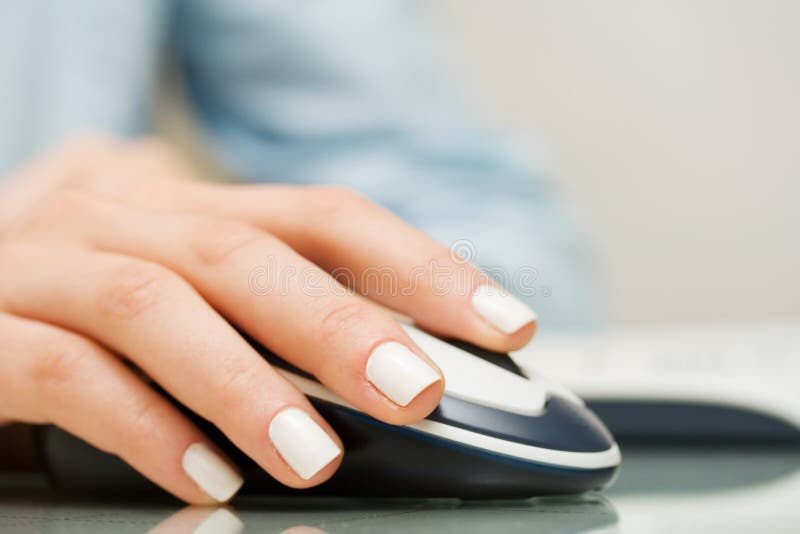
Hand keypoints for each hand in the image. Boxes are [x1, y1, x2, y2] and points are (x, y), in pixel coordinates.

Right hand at [0, 137, 536, 502]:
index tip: (504, 321)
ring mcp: (46, 269)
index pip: (325, 218)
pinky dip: (141, 424)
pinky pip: (64, 369)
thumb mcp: (189, 295)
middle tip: (419, 392)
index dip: (419, 264)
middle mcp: (122, 221)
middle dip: (340, 322)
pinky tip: (205, 477)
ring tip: (313, 455)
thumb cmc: (84, 309)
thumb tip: (396, 362)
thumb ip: (272, 317)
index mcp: (191, 212)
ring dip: (244, 381)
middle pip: (246, 250)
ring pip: (155, 301)